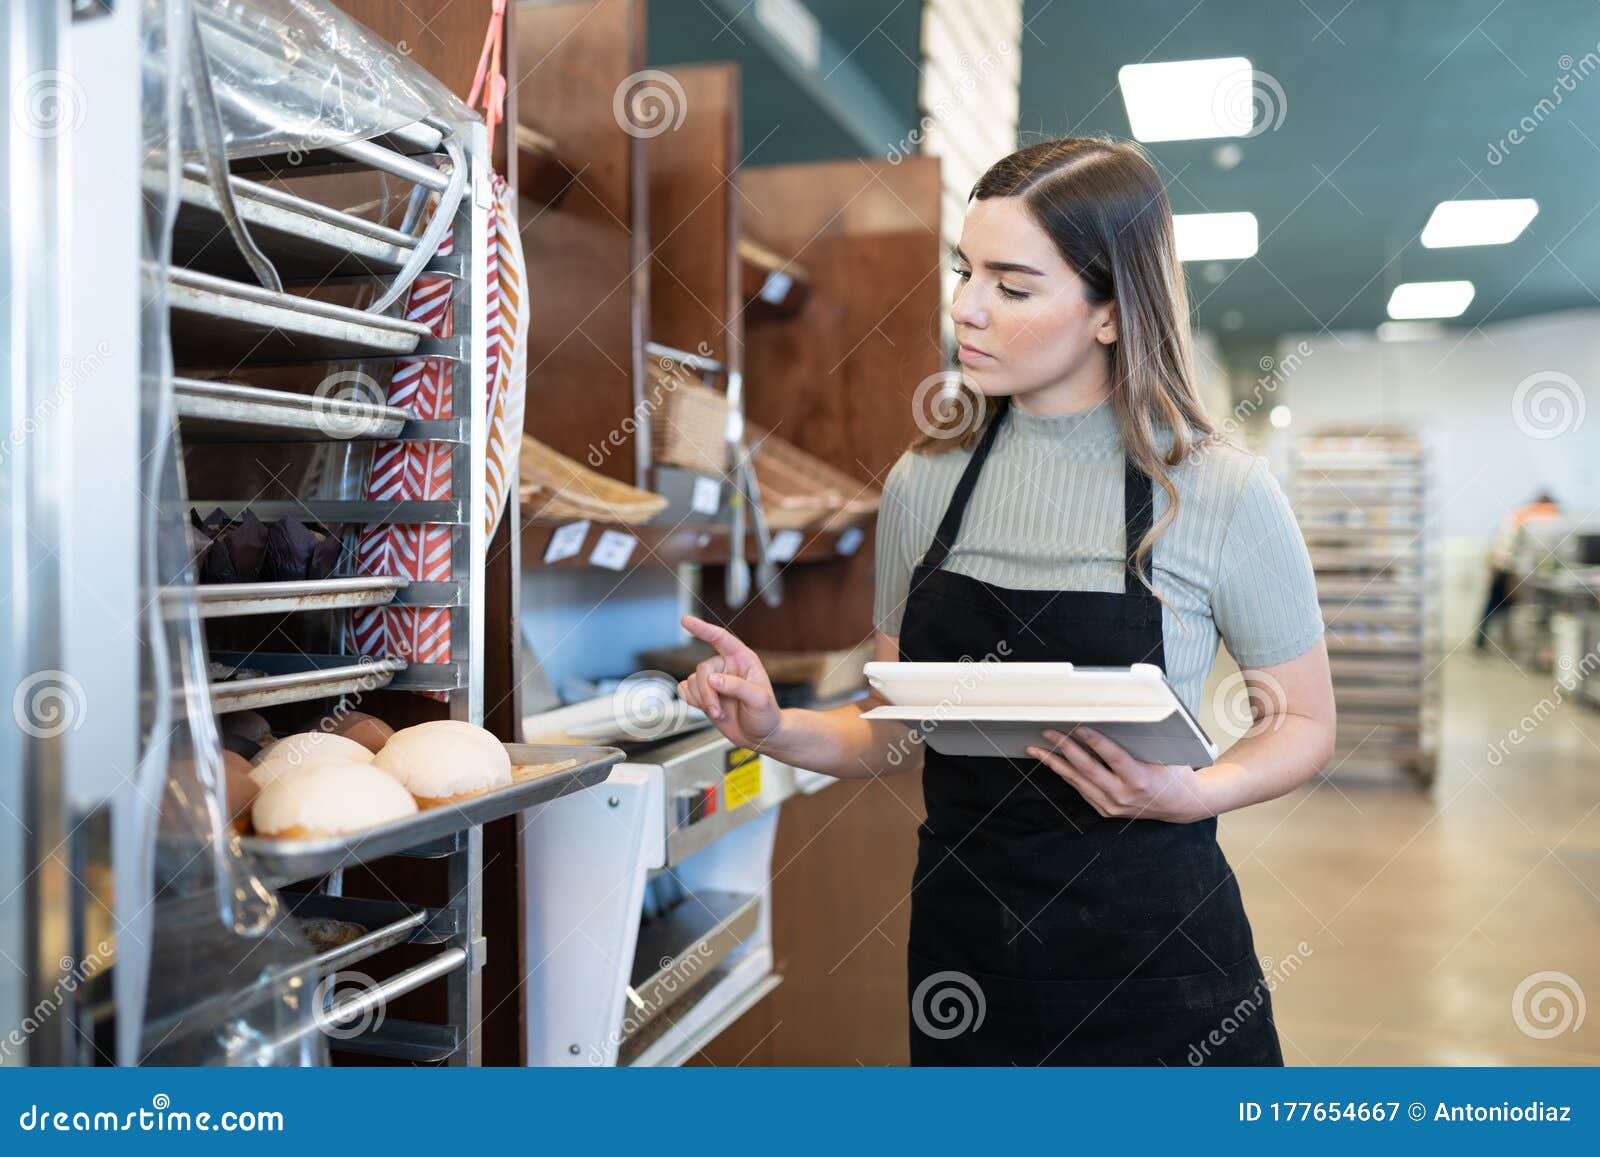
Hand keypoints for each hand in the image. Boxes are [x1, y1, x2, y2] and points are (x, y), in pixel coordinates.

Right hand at [676, 615, 784, 752]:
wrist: (760, 737)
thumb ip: (737, 687)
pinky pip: (685, 691)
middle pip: (702, 669)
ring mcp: (714, 681)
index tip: (686, 621)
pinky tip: (707, 709)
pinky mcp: (704, 695)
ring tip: (719, 713)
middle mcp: (726, 667)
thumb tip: (713, 679)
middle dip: (706, 692)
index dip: (702, 629)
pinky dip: (692, 702)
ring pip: (692, 682)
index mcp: (743, 660)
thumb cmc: (767, 715)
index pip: (721, 639)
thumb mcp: (759, 700)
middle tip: (717, 710)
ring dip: (702, 701)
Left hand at [1026, 727, 1212, 823]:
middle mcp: (1123, 795)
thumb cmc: (1174, 774)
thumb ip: (1139, 743)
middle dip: (1064, 748)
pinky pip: (1081, 789)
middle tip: (1047, 732)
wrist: (1180, 805)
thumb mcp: (1164, 756)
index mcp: (1140, 779)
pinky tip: (1054, 762)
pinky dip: (1067, 774)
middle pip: (1087, 769)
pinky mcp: (1106, 810)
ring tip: (1037, 749)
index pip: (1112, 756)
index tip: (1078, 727)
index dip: (1094, 741)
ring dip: (1055, 763)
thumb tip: (1111, 720)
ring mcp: (1112, 805)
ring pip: (1077, 781)